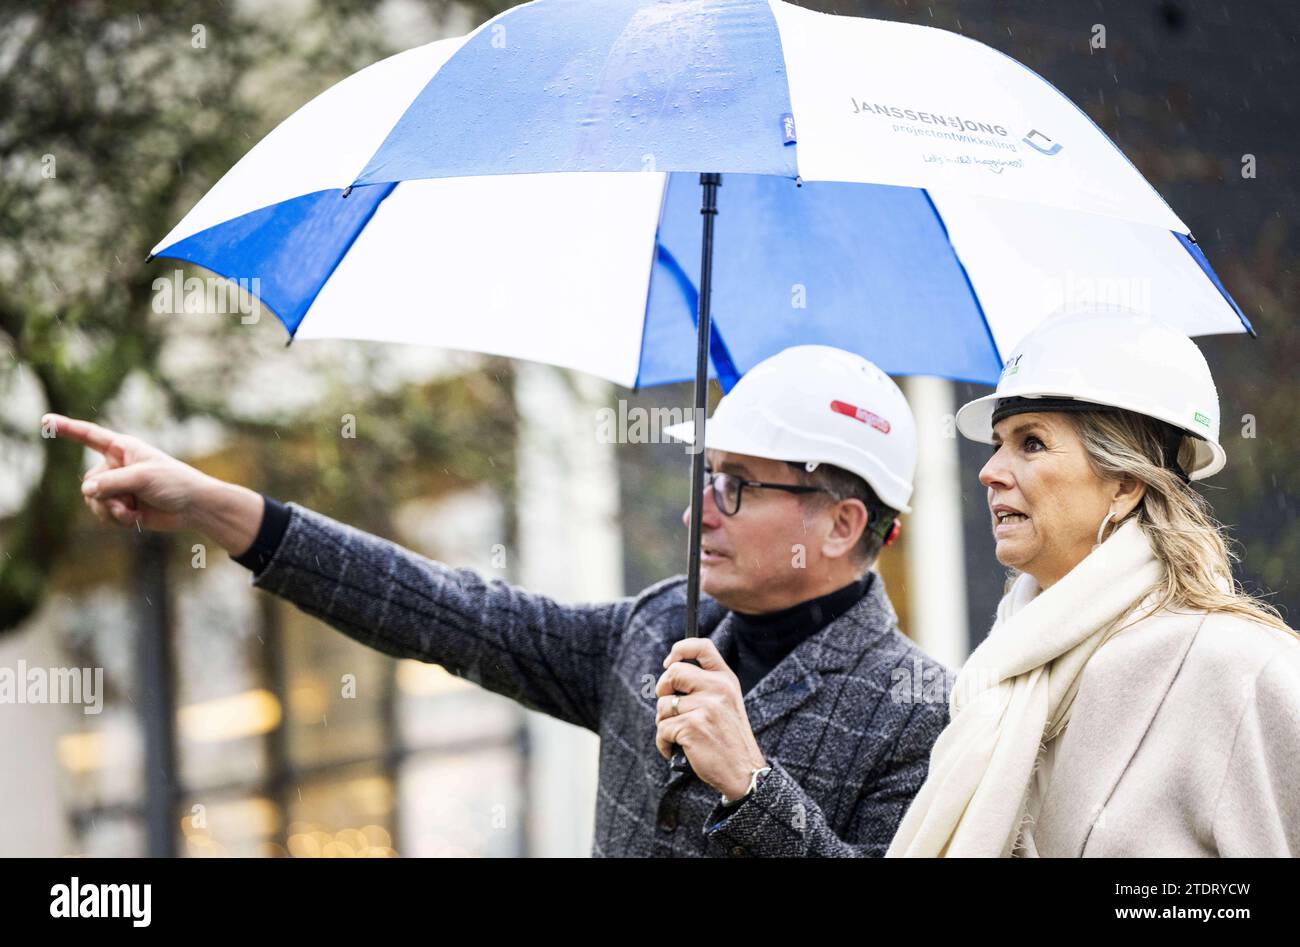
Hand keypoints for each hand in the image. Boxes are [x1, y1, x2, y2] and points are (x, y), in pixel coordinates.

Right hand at [42, 413, 262, 553]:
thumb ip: (111, 483)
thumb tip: (86, 491)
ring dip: (111, 510)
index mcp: (123, 449)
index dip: (66, 429)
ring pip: (93, 501)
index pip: (89, 436)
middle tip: (130, 500)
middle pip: (90, 482)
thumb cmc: (175, 483)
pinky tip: (136, 519)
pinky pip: (103, 514)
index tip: (45, 421)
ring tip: (134, 511)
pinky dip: (116, 519)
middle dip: (106, 495)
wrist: (193, 508)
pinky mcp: (121, 506)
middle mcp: (116, 466)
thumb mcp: (142, 478)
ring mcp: (118, 487)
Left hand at [656, 638, 766, 800]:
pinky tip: (676, 751)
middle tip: (668, 708)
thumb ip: (706, 686)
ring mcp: (705, 707)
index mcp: (726, 680)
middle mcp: (717, 688)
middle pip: (673, 672)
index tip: (669, 662)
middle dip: (662, 691)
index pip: (702, 646)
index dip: (680, 648)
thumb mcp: (727, 703)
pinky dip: (664, 743)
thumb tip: (668, 674)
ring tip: (679, 735)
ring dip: (664, 722)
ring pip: (663, 705)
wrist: (744, 772)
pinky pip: (662, 729)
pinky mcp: (692, 727)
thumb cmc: (729, 739)